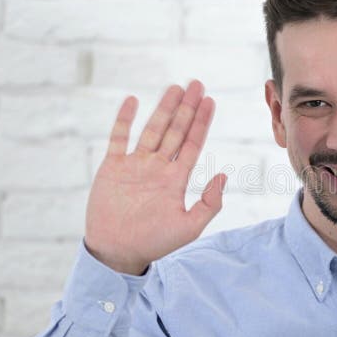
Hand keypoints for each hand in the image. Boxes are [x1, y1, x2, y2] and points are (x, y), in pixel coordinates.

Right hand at [85, 80, 226, 274]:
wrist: (117, 252)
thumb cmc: (154, 243)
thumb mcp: (189, 227)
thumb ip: (209, 203)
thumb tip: (223, 176)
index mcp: (175, 179)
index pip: (192, 144)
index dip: (201, 122)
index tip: (210, 101)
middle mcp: (157, 167)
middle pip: (176, 130)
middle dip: (187, 107)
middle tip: (197, 84)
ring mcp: (135, 165)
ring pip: (152, 129)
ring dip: (163, 108)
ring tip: (175, 87)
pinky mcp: (112, 167)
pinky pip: (119, 138)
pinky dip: (124, 119)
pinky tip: (132, 100)